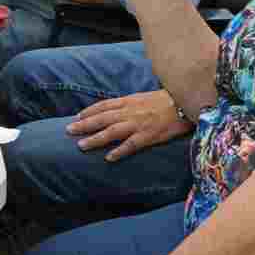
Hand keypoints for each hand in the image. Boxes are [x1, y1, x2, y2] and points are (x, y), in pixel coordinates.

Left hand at [68, 89, 191, 158]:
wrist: (186, 102)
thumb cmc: (167, 100)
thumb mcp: (144, 97)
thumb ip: (130, 103)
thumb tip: (116, 108)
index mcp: (129, 101)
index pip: (104, 105)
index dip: (89, 111)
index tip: (77, 116)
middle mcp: (130, 112)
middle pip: (102, 118)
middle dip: (84, 125)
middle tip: (68, 131)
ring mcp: (139, 124)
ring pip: (112, 132)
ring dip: (95, 139)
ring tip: (81, 146)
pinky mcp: (149, 136)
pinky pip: (131, 145)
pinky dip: (119, 151)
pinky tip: (108, 158)